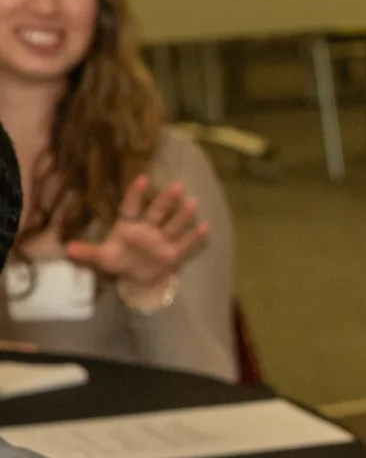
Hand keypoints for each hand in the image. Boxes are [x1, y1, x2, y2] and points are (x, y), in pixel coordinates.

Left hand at [60, 175, 209, 295]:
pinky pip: (185, 243)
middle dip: (167, 200)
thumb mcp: (102, 258)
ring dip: (183, 215)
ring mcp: (162, 239)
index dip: (136, 194)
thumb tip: (67, 249)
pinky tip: (205, 226)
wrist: (138, 279)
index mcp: (129, 225)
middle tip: (178, 185)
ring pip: (173, 225)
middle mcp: (148, 228)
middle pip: (158, 212)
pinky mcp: (173, 253)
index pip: (132, 207)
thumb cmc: (119, 262)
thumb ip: (87, 253)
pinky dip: (194, 236)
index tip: (142, 179)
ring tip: (193, 202)